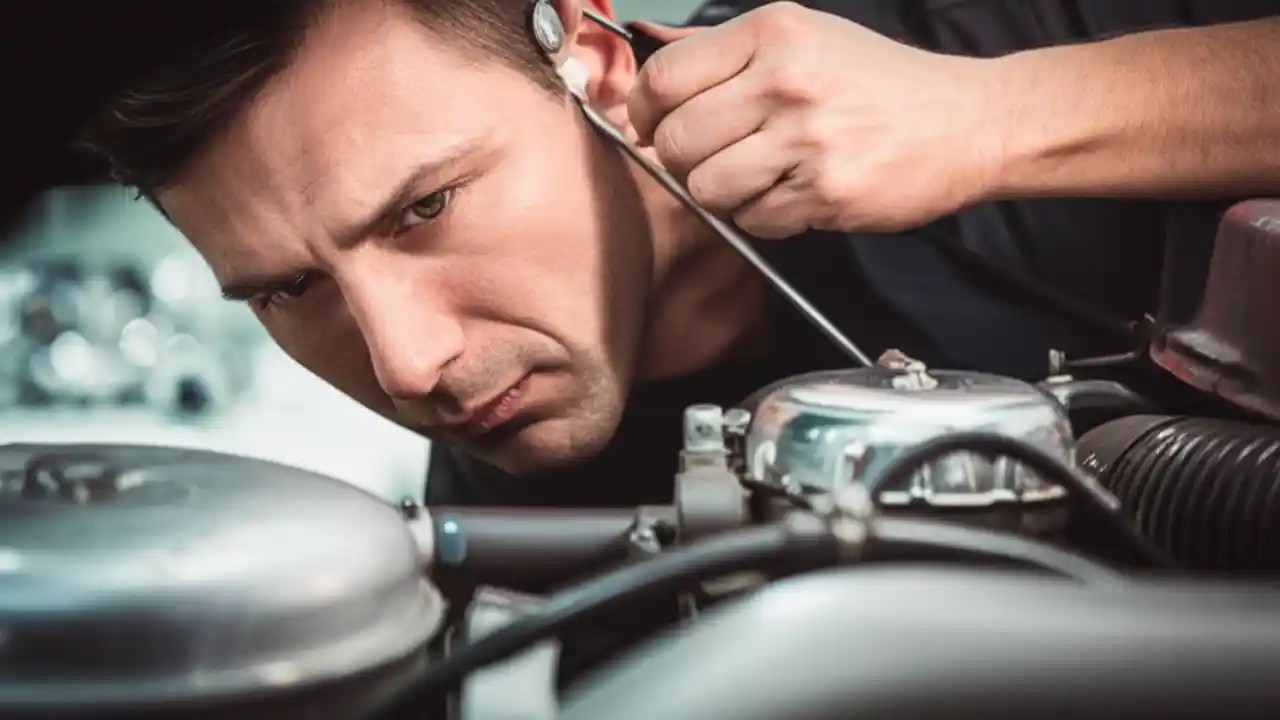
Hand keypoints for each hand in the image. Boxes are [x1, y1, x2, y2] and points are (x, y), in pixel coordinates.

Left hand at [629, 3, 1000, 237]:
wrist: (967, 122)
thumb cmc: (879, 81)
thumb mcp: (804, 36)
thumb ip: (723, 49)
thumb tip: (645, 49)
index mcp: (772, 32)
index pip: (664, 79)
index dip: (644, 112)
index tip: (653, 125)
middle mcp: (786, 80)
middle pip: (676, 140)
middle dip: (683, 159)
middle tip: (713, 157)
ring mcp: (807, 138)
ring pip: (706, 187)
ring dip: (722, 193)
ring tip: (759, 176)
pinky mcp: (826, 191)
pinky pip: (753, 220)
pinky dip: (764, 216)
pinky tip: (796, 192)